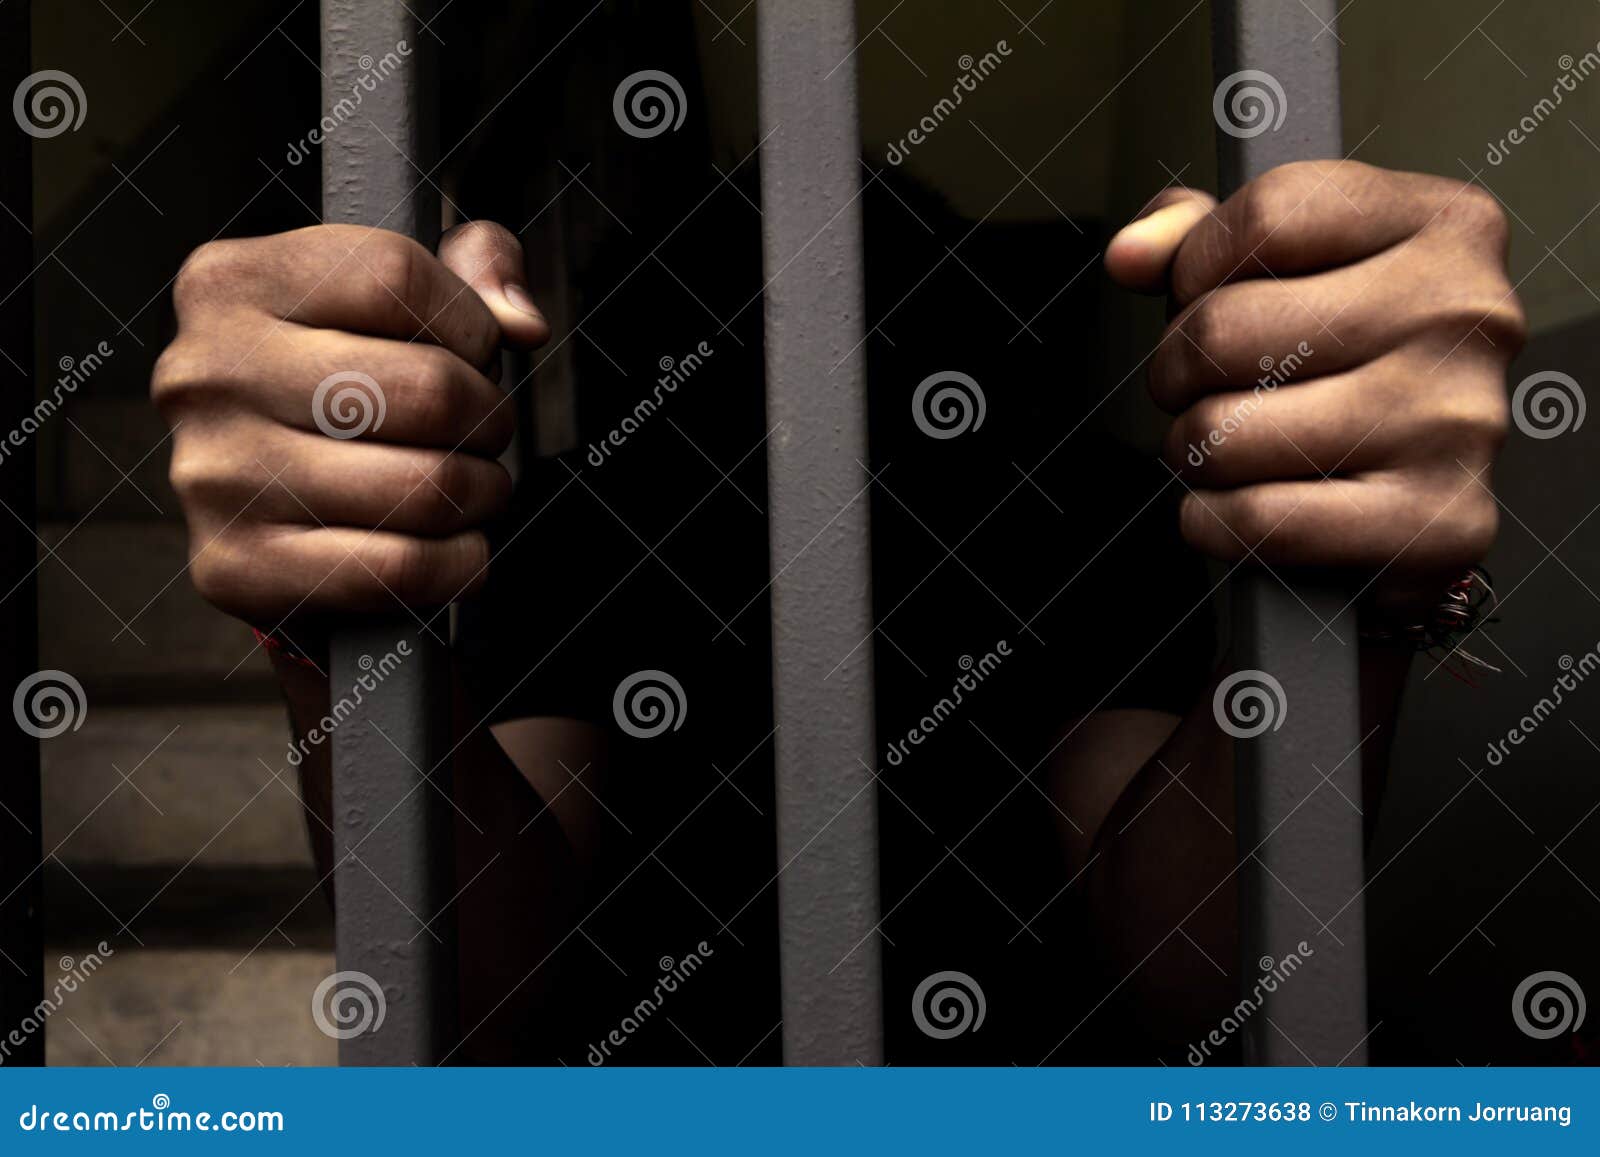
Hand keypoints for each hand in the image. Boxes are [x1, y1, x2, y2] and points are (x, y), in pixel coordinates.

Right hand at [152, 221, 548, 626]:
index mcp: (231, 284)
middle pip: (428, 389)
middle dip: (489, 417)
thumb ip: (475, 264)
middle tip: (484, 431)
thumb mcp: (396, 297)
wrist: (266, 510)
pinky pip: (401, 569)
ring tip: (474, 485)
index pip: (395, 275)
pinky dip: (460, 562)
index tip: (474, 353)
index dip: (470, 322)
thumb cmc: (341, 391)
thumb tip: (518, 320)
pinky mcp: (237, 566)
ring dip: (483, 492)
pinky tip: (456, 544)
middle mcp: (208, 374)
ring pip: (426, 486)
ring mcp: (215, 476)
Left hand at [1105, 161, 1524, 617]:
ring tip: (1225, 447)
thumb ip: (1199, 237)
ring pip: (1225, 432)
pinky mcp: (1437, 523)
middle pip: (1225, 327)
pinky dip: (1212, 520)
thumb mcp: (1282, 270)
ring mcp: (1457, 421)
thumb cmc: (1342, 373)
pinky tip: (1234, 504)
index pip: (1269, 215)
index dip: (1196, 266)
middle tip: (1199, 389)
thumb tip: (1130, 255)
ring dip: (1192, 450)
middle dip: (1177, 370)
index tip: (1196, 297)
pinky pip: (1257, 519)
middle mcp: (1465, 314)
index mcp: (1444, 225)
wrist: (1414, 510)